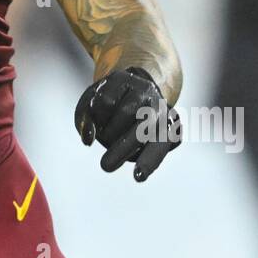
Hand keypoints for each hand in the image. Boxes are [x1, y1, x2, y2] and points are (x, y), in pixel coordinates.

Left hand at [74, 67, 180, 181]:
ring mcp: (162, 106)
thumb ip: (84, 119)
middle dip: (120, 144)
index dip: (98, 119)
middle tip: (104, 167)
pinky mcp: (173, 122)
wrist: (137, 90)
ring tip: (138, 176)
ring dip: (147, 156)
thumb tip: (88, 140)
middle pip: (132, 115)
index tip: (96, 129)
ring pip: (157, 130)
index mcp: (122, 80)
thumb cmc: (108, 103)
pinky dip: (159, 155)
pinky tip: (143, 171)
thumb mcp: (90, 104)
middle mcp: (145, 91)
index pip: (106, 102)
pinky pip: (173, 138)